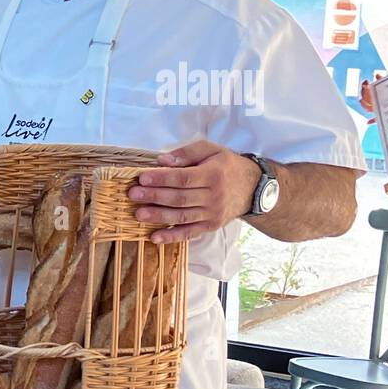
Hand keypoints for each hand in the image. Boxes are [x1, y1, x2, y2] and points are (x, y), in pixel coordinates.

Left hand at [128, 141, 261, 243]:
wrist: (254, 188)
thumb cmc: (227, 166)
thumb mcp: (212, 150)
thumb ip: (187, 153)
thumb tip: (162, 160)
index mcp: (213, 175)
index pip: (183, 178)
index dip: (162, 179)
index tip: (142, 178)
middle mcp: (213, 196)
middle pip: (180, 198)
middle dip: (154, 196)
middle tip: (133, 194)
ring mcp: (212, 214)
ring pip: (182, 216)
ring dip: (159, 216)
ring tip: (138, 214)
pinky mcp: (210, 226)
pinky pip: (189, 233)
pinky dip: (172, 237)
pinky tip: (155, 237)